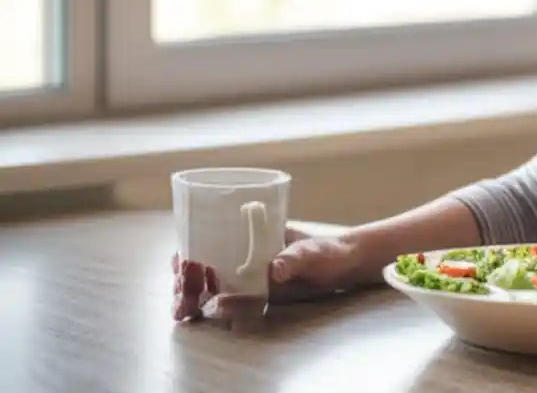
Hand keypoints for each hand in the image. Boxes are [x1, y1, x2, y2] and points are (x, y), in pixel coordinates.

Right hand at [170, 226, 364, 321]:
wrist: (349, 265)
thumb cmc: (329, 249)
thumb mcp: (312, 251)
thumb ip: (295, 258)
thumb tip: (275, 270)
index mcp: (251, 234)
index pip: (211, 237)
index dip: (189, 250)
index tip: (178, 263)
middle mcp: (246, 252)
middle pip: (205, 264)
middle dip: (185, 280)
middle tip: (179, 295)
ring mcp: (253, 274)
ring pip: (215, 284)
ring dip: (196, 296)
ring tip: (184, 310)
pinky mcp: (262, 294)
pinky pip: (235, 301)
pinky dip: (220, 307)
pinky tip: (208, 313)